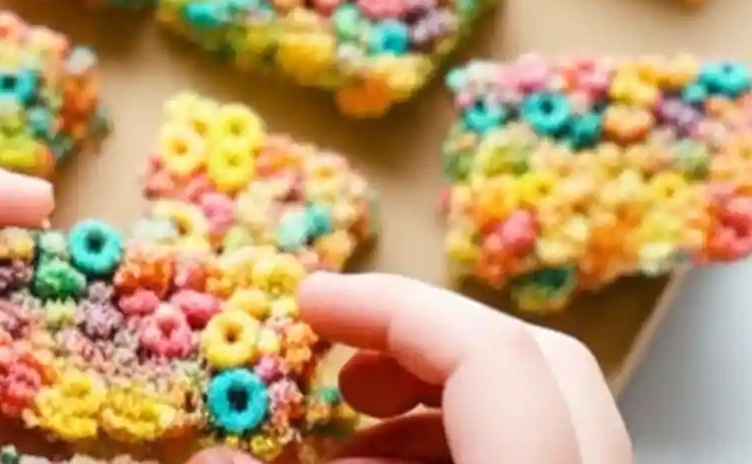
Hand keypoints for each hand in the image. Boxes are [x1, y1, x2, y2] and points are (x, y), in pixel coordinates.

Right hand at [198, 273, 631, 463]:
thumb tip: (205, 456)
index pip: (493, 358)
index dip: (392, 307)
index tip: (309, 304)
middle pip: (536, 365)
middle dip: (421, 341)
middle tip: (335, 354)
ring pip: (546, 414)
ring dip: (436, 400)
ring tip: (345, 436)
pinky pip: (542, 458)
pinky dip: (464, 447)